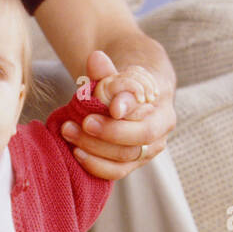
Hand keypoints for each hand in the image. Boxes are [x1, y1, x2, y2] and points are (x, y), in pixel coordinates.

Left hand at [61, 49, 175, 180]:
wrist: (130, 97)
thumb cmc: (125, 84)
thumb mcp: (119, 74)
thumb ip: (106, 70)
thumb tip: (95, 59)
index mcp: (162, 108)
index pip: (148, 118)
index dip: (129, 113)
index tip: (111, 108)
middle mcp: (160, 133)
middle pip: (137, 141)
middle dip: (106, 133)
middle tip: (81, 121)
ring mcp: (147, 152)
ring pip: (124, 158)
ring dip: (94, 148)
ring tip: (69, 132)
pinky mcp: (132, 164)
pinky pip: (116, 172)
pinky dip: (95, 165)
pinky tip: (76, 152)